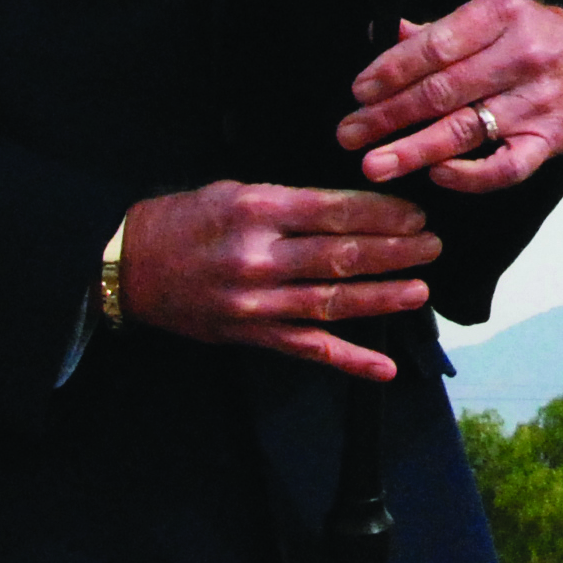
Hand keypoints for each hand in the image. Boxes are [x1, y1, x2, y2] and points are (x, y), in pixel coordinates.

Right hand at [118, 182, 441, 380]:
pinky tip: (384, 369)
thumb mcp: (235, 192)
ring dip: (383, 299)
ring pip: (333, 303)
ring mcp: (257, 303)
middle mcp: (259, 259)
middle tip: (432, 246)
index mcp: (257, 212)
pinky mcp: (252, 335)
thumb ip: (290, 201)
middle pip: (341, 256)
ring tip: (421, 290)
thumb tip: (352, 207)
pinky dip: (349, 362)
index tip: (415, 214)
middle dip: (395, 252)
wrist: (129, 266)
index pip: (335, 212)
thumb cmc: (186, 221)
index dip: (382, 215)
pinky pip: (308, 350)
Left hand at [340, 0, 562, 194]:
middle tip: (351, 132)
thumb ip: (440, 30)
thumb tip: (385, 33)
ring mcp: (537, 101)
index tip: (360, 90)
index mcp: (502, 14)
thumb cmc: (533, 36)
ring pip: (466, 130)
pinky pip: (505, 168)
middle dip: (390, 115)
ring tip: (374, 163)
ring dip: (413, 150)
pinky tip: (436, 174)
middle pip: (445, 91)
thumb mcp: (491, 17)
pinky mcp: (549, 140)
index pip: (438, 46)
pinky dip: (468, 176)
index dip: (393, 70)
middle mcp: (523, 56)